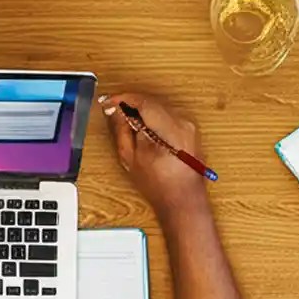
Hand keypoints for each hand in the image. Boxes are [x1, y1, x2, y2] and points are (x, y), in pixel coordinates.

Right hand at [101, 93, 209, 218]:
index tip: (109, 100)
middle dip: (131, 103)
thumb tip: (115, 111)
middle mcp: (183, 124)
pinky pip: (167, 114)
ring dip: (141, 109)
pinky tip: (142, 126)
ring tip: (126, 120)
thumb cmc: (159, 185)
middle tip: (114, 109)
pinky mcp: (189, 129)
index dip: (124, 98)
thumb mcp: (131, 158)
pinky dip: (152, 116)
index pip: (144, 102)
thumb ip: (122, 130)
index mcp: (170, 131)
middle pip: (152, 102)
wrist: (183, 199)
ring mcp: (188, 126)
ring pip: (159, 106)